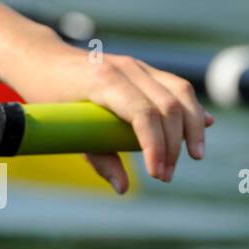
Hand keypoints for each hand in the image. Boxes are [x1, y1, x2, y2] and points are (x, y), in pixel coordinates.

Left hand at [1, 34, 213, 193]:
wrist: (44, 60)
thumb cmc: (51, 97)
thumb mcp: (68, 131)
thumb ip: (99, 159)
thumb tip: (123, 188)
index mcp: (104, 81)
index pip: (144, 114)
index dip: (156, 146)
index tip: (157, 173)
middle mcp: (127, 68)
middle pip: (169, 106)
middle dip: (173, 145)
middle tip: (166, 175)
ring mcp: (139, 66)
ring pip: (181, 93)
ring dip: (193, 127)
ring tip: (195, 155)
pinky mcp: (146, 70)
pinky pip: (178, 88)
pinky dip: (192, 109)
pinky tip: (204, 125)